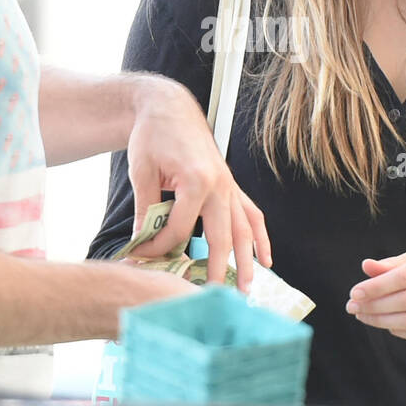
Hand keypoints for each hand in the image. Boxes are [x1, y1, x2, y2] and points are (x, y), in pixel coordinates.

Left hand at [125, 76, 271, 291]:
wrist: (169, 107)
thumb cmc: (153, 136)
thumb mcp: (142, 172)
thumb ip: (147, 210)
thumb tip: (143, 243)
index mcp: (196, 182)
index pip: (179, 230)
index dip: (158, 248)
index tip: (139, 257)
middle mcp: (219, 186)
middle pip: (221, 238)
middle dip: (216, 270)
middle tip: (211, 298)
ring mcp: (229, 185)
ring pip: (244, 229)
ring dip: (247, 260)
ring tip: (247, 289)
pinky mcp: (231, 185)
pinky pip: (252, 213)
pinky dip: (260, 236)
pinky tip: (266, 259)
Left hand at [346, 243, 405, 340]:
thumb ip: (393, 264)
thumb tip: (365, 267)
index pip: (403, 277)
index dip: (376, 287)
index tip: (354, 293)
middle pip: (405, 301)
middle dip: (374, 306)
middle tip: (352, 307)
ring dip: (381, 321)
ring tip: (363, 316)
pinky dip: (398, 330)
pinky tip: (385, 323)